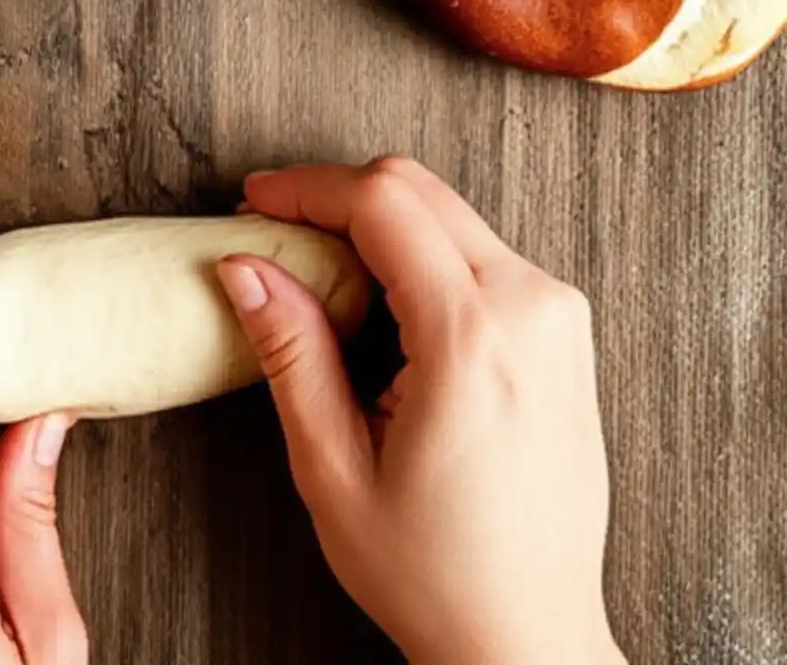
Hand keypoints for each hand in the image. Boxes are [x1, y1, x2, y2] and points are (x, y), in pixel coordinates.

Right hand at [217, 158, 625, 663]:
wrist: (525, 631)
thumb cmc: (434, 570)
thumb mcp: (333, 466)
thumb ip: (290, 350)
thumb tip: (247, 268)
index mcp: (473, 339)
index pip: (385, 203)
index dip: (307, 189)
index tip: (258, 202)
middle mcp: (533, 310)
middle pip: (422, 192)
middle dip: (338, 197)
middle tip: (276, 234)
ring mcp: (558, 320)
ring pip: (452, 218)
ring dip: (380, 229)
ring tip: (322, 286)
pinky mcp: (563, 336)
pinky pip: (483, 257)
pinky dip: (422, 258)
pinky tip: (381, 312)